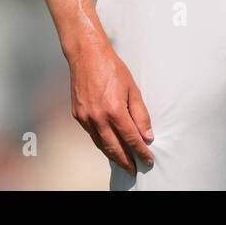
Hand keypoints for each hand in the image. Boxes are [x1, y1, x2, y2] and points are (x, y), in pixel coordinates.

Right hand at [69, 36, 154, 173]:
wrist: (86, 55)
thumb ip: (140, 114)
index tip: (148, 159)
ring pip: (101, 144)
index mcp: (114, 111)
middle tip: (134, 169)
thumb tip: (146, 135)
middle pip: (114, 148)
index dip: (141, 152)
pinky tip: (108, 143)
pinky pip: (91, 134)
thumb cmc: (111, 68)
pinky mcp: (78, 115)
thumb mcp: (132, 89)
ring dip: (112, 154)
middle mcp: (98, 118)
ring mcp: (86, 118)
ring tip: (122, 161)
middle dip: (125, 161)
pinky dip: (101, 141)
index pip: (131, 139)